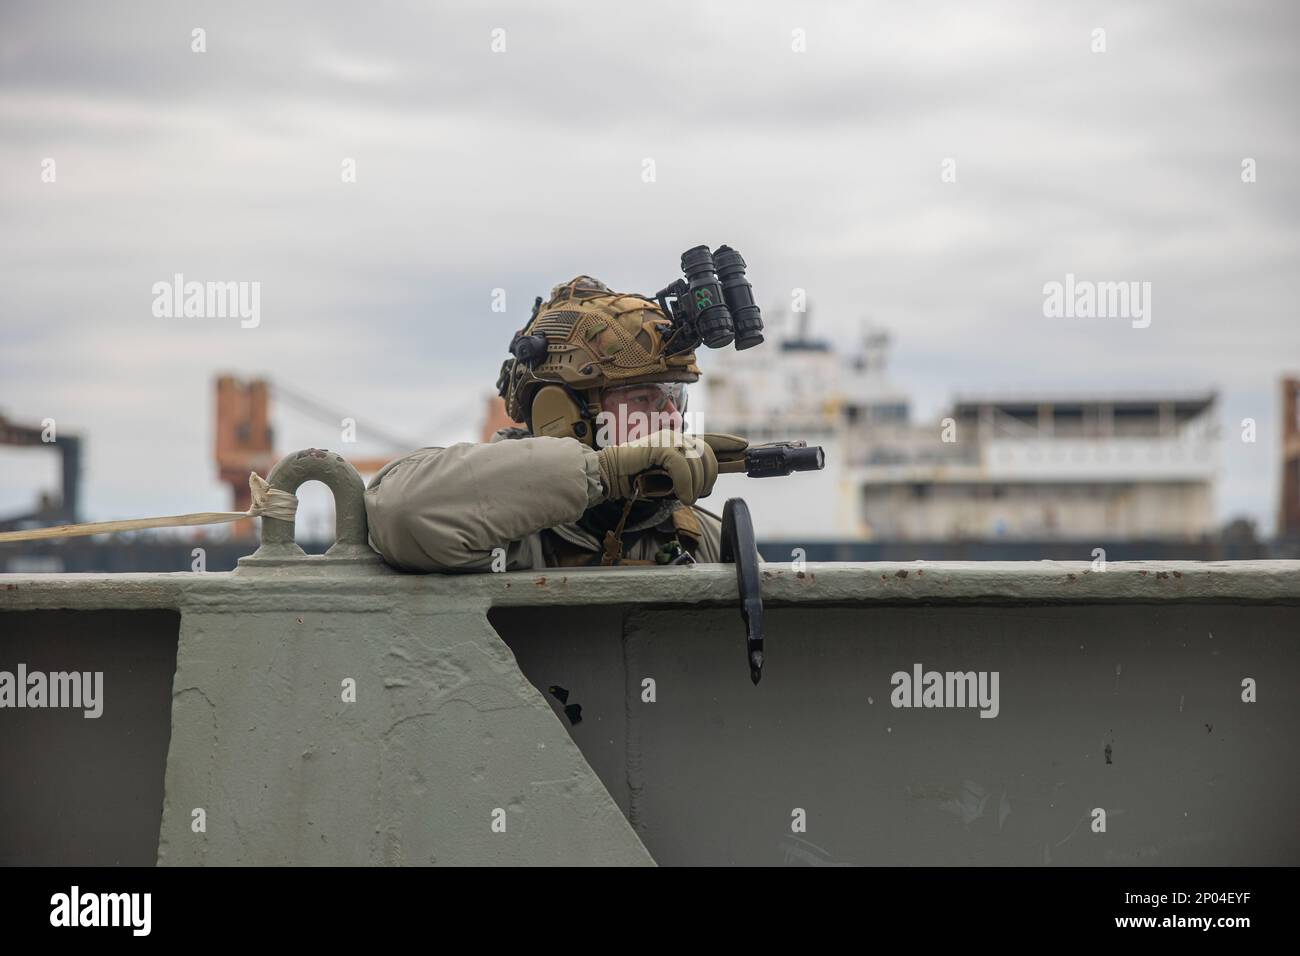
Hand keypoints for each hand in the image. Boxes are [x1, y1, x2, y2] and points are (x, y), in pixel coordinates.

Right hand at [596, 429, 718, 503]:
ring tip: (686, 499)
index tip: (710, 484)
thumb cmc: (636, 480)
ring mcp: (668, 439)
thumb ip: (683, 478)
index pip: (708, 450)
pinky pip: (681, 464)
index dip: (715, 466)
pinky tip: (682, 496)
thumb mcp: (666, 480)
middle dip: (706, 479)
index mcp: (679, 442)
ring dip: (695, 485)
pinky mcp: (659, 446)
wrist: (609, 474)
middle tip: (694, 497)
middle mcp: (676, 437)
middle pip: (706, 455)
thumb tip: (700, 489)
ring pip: (696, 461)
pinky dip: (685, 483)